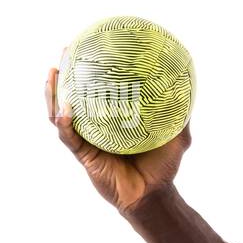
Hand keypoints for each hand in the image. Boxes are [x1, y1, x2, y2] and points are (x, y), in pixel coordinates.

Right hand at [45, 59, 190, 214]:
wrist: (153, 196)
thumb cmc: (162, 168)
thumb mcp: (176, 137)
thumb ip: (180, 115)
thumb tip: (190, 89)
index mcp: (113, 120)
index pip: (97, 91)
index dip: (91, 71)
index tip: (90, 46)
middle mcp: (97, 127)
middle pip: (72, 96)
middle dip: (65, 73)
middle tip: (65, 50)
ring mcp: (88, 141)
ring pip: (62, 114)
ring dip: (54, 94)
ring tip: (53, 74)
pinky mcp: (85, 156)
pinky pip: (70, 138)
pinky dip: (66, 124)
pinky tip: (65, 111)